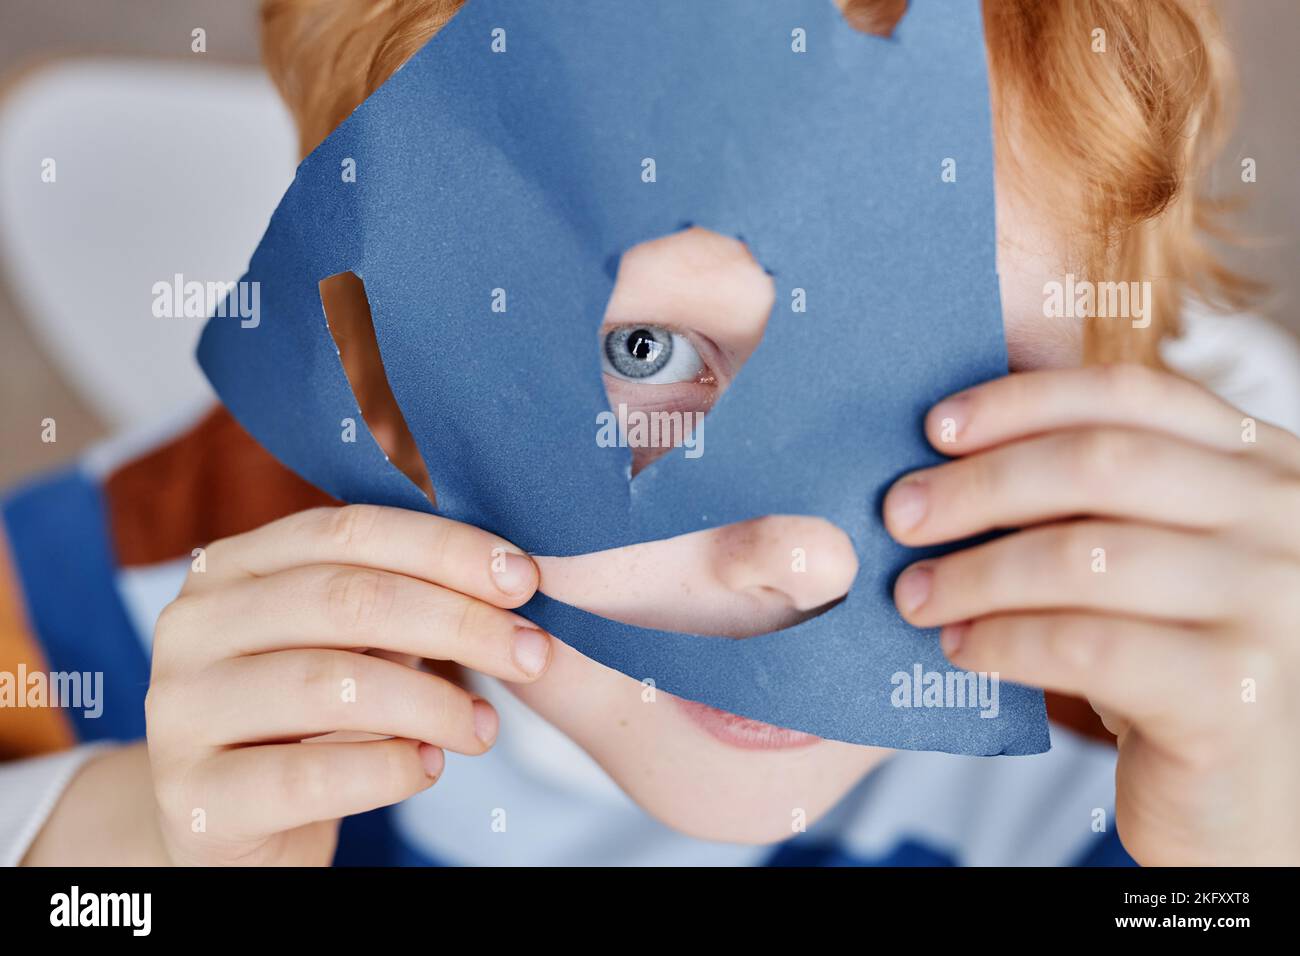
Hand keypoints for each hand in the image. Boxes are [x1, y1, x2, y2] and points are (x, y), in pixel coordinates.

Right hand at [146, 505, 552, 865]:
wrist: (225, 826)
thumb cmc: (305, 720)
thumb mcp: (343, 644)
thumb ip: (397, 599)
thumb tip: (511, 575)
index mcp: (230, 567)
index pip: (349, 531)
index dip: (446, 548)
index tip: (524, 578)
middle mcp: (191, 626)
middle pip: (347, 598)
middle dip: (459, 621)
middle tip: (531, 653)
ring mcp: (180, 712)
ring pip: (331, 683)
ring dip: (433, 703)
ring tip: (484, 728)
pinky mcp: (192, 799)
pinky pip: (311, 774)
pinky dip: (390, 769)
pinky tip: (428, 767)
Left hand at [884, 364, 1299, 864]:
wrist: (1245, 796)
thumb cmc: (1176, 663)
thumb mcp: (1157, 557)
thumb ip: (1097, 497)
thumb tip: (951, 450)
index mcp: (1262, 464)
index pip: (1132, 397)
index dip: (1022, 402)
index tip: (936, 427)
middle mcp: (1283, 519)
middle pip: (1098, 463)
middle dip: (978, 485)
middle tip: (900, 513)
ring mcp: (1272, 602)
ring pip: (1080, 556)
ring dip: (973, 572)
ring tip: (915, 594)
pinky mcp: (1234, 691)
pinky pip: (1083, 644)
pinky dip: (1002, 641)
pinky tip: (960, 649)